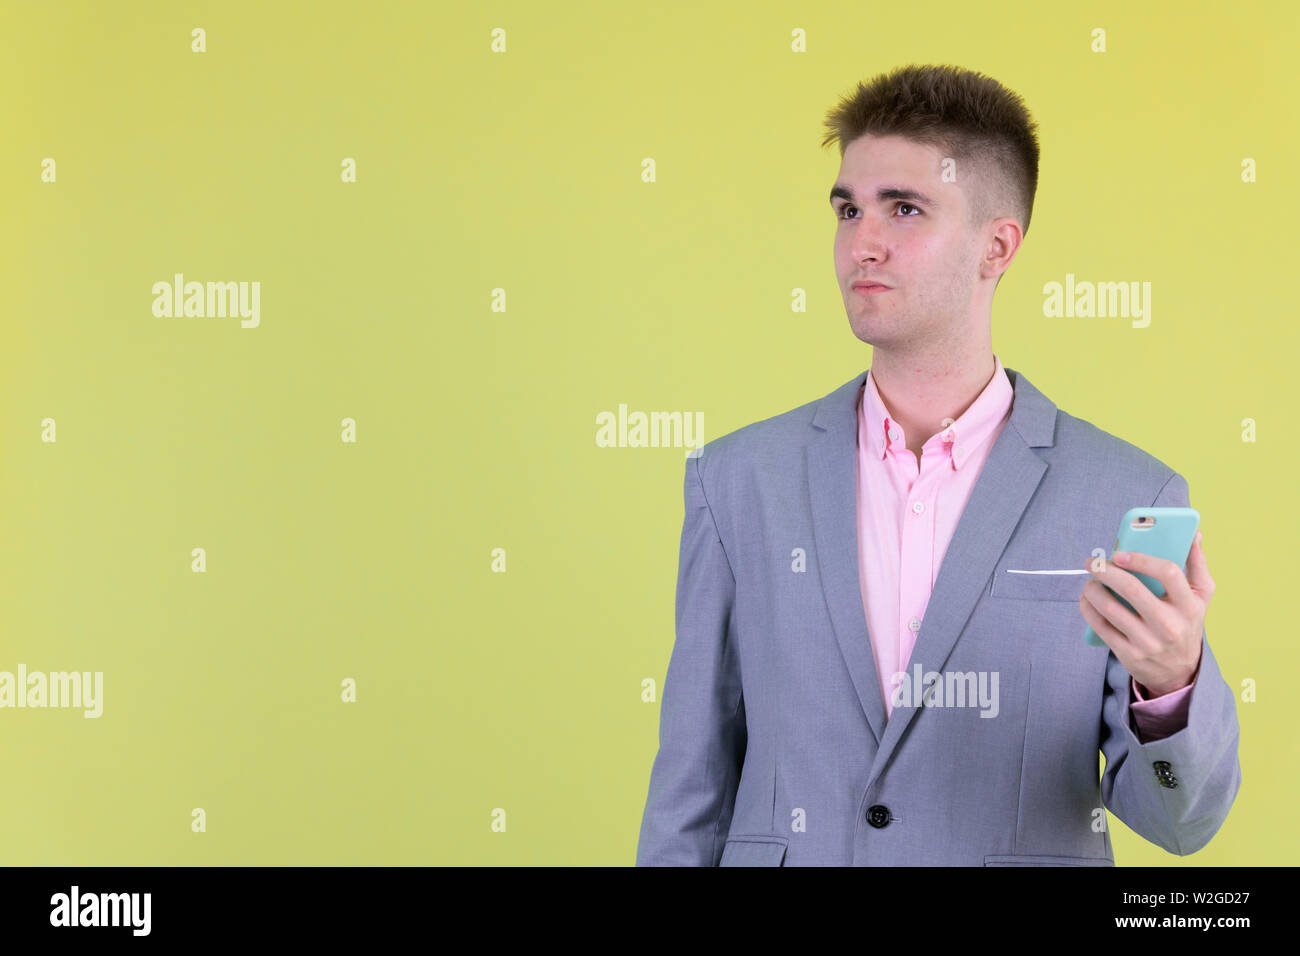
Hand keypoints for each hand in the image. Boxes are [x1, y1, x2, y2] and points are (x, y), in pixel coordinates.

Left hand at [1080, 530, 1213, 696]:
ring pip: (1110, 608)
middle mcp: (1169, 625)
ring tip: (1090, 580)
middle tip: (1092, 562)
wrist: (1179, 671)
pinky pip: (1100, 626)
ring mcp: (1148, 641)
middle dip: (1105, 571)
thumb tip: (1194, 534)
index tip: (1119, 553)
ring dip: (1092, 589)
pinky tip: (1087, 598)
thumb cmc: (1186, 623)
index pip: (1168, 573)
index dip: (1141, 559)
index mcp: (1189, 606)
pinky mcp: (1128, 654)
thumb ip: (1197, 564)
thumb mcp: (1201, 597)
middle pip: (1131, 589)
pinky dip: (1088, 607)